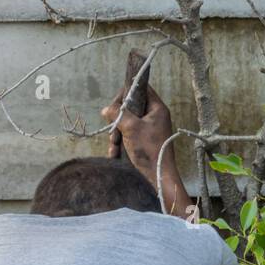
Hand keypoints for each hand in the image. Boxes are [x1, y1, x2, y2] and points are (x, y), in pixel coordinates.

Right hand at [101, 83, 192, 216]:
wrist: (158, 176)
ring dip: (116, 135)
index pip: (140, 89)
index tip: (115, 106)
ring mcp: (148, 129)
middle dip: (118, 121)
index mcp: (156, 108)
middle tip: (113, 133)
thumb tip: (105, 109)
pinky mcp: (143, 141)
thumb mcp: (131, 128)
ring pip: (126, 123)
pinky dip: (120, 143)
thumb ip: (118, 114)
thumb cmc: (149, 149)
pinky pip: (128, 136)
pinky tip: (115, 153)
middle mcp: (153, 116)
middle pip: (130, 107)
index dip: (125, 94)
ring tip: (114, 147)